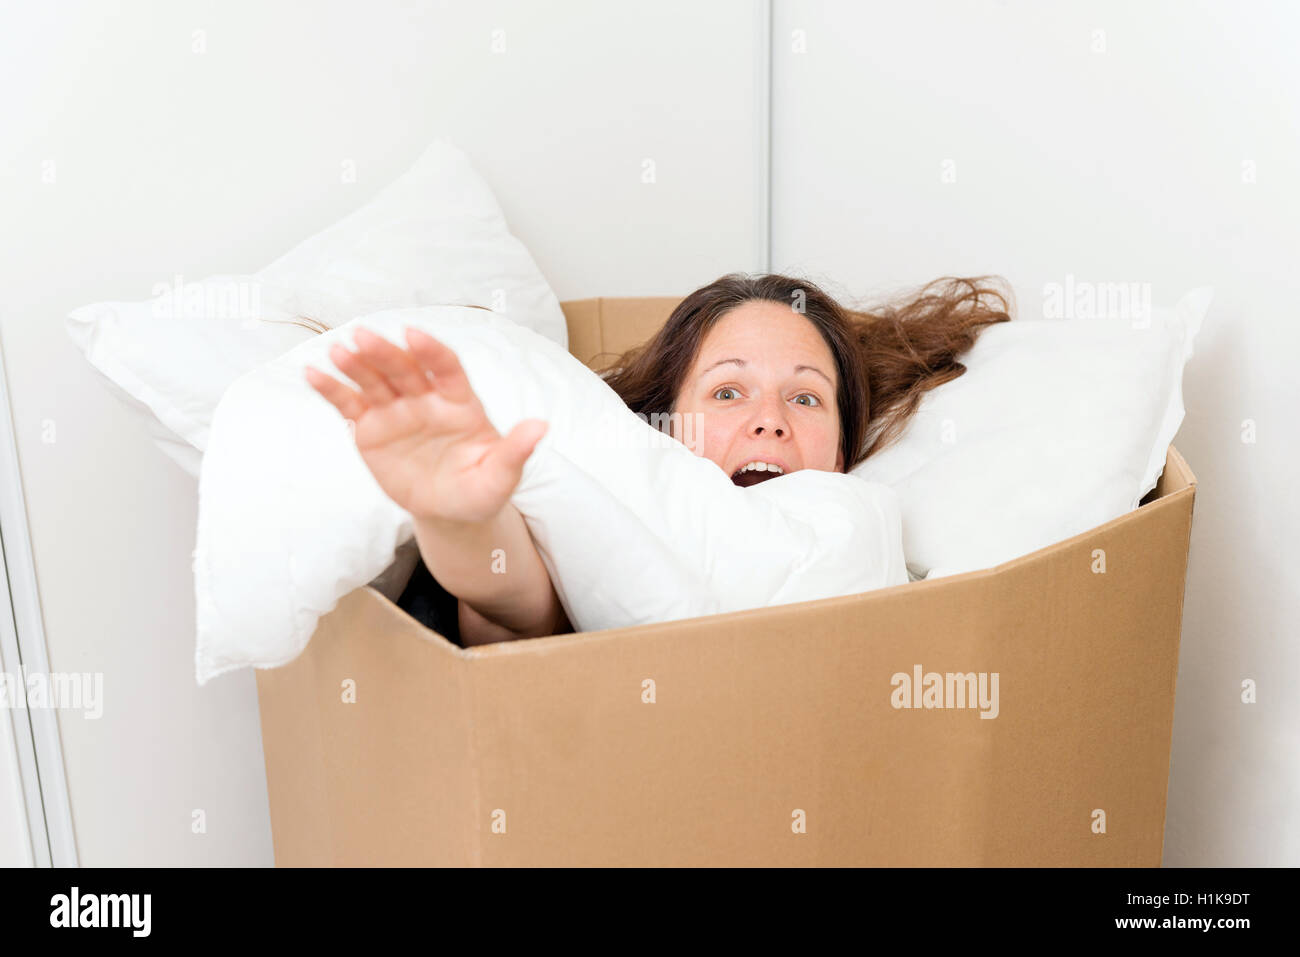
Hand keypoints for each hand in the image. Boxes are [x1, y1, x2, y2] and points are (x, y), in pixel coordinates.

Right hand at [304, 326, 547, 524]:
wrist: (452, 509)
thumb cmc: (481, 488)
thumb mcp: (501, 477)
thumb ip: (515, 451)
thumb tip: (541, 427)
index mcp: (460, 402)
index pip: (447, 369)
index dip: (432, 351)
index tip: (415, 335)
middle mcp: (426, 399)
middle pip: (404, 369)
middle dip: (385, 353)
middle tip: (363, 336)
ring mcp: (396, 410)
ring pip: (374, 381)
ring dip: (356, 365)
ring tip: (338, 351)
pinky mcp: (370, 428)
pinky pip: (349, 405)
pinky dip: (331, 390)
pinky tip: (311, 374)